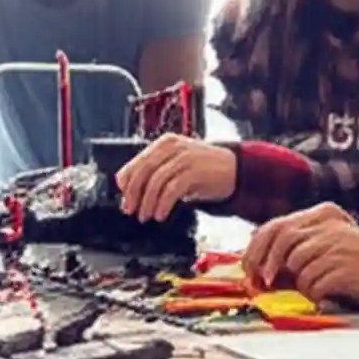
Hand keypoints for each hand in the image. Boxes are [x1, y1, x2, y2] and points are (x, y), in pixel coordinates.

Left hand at [115, 134, 236, 222]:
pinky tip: (161, 215)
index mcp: (165, 143)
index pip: (137, 161)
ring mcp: (185, 158)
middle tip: (130, 210)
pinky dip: (163, 204)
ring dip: (148, 203)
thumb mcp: (176, 164)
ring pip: (156, 182)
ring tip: (147, 215)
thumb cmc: (202, 169)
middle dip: (134, 193)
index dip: (127, 181)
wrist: (235, 169)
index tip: (123, 196)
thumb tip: (130, 189)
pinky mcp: (195, 172)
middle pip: (144, 171)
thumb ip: (156, 171)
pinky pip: (172, 190)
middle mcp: (173, 147)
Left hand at [242, 202, 356, 287]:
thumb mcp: (333, 242)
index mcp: (324, 215)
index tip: (249, 268)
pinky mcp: (344, 269)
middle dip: (268, 267)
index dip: (257, 248)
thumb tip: (258, 254)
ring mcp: (337, 246)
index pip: (277, 226)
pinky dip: (314, 294)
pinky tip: (328, 295)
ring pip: (296, 266)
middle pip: (282, 243)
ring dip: (301, 283)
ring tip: (319, 287)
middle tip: (265, 285)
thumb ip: (302, 242)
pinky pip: (312, 284)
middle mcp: (329, 227)